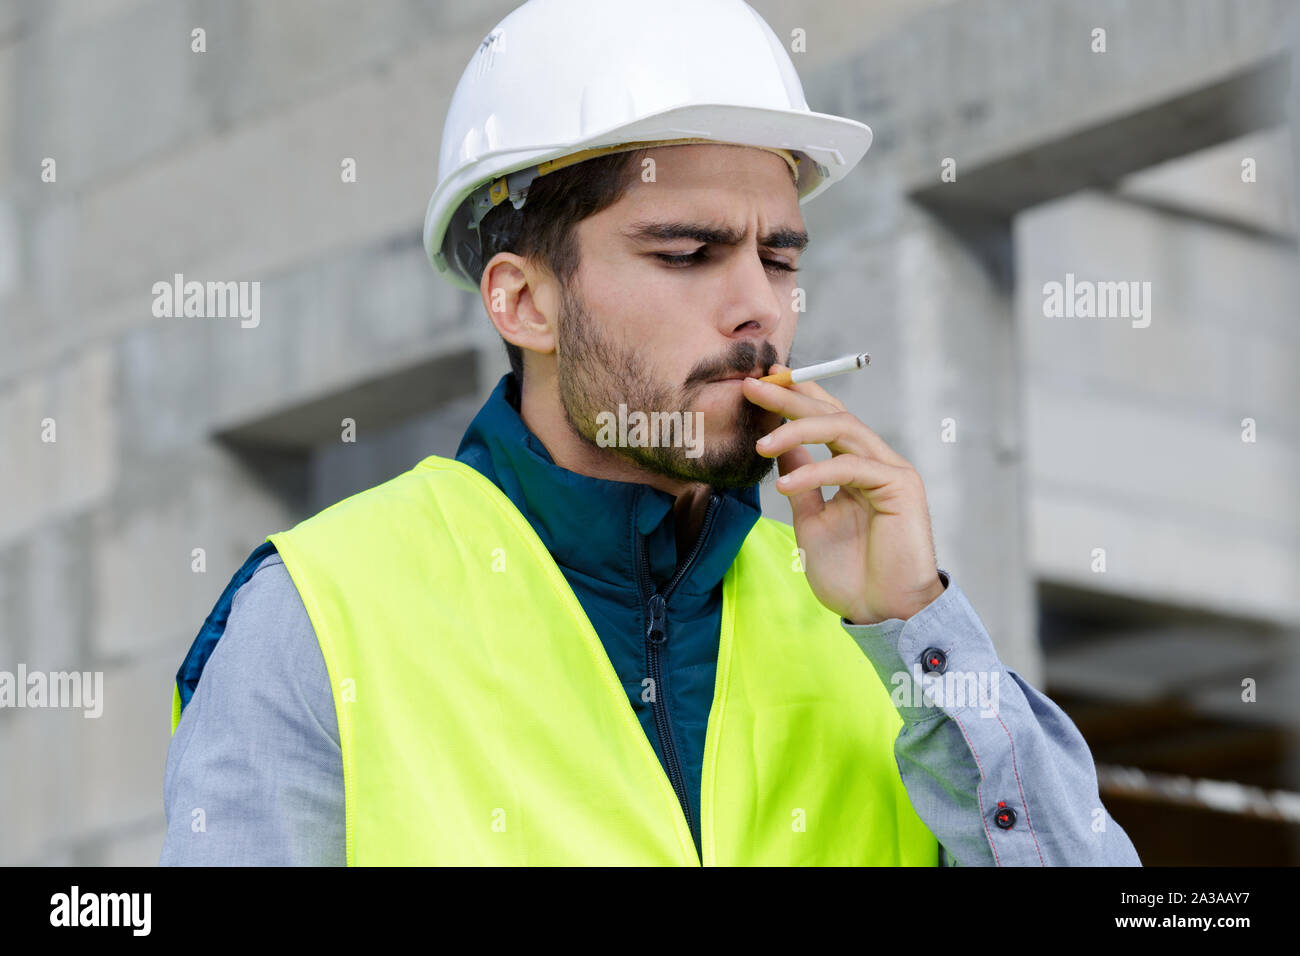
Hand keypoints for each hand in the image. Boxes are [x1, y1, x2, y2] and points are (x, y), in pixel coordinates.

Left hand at [743, 364, 945, 624]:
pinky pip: (851, 466)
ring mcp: (891, 470)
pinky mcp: (902, 486)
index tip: (757, 385)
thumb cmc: (850, 574)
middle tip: (752, 387)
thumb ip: (801, 483)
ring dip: (797, 430)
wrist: (883, 612)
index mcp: (855, 465)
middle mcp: (875, 460)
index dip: (794, 397)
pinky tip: (783, 485)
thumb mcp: (811, 521)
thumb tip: (780, 450)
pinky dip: (814, 472)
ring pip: (843, 429)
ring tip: (761, 444)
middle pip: (833, 412)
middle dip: (790, 397)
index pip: (825, 417)